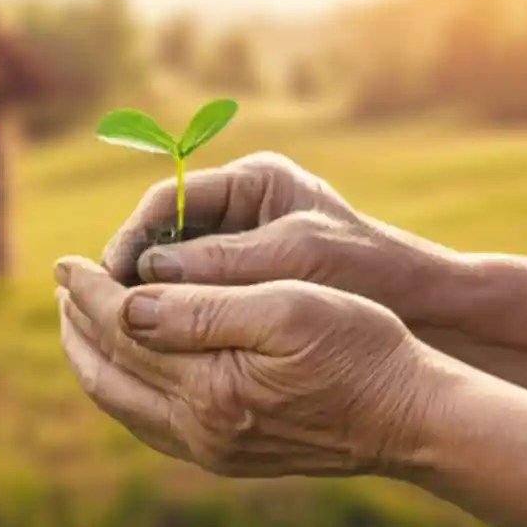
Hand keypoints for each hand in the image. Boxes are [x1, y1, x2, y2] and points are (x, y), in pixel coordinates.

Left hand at [55, 256, 435, 477]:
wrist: (412, 417)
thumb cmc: (360, 346)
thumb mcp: (286, 306)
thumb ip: (201, 307)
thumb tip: (125, 305)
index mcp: (210, 385)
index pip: (122, 328)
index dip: (88, 290)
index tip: (65, 261)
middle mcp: (199, 427)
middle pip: (108, 372)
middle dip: (76, 324)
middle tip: (63, 284)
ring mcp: (210, 448)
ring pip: (121, 402)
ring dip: (92, 357)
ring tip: (79, 318)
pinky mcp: (224, 455)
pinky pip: (147, 422)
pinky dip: (122, 386)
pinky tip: (125, 362)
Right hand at [103, 152, 461, 321]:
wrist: (428, 309)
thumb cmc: (370, 273)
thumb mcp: (294, 261)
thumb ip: (222, 263)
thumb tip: (144, 275)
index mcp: (253, 180)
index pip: (167, 199)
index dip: (131, 239)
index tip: (108, 277)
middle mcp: (240, 206)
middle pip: (160, 231)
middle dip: (129, 269)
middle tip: (97, 306)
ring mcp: (241, 244)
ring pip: (170, 267)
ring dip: (146, 297)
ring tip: (120, 331)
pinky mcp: (247, 282)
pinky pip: (192, 295)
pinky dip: (173, 316)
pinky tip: (157, 346)